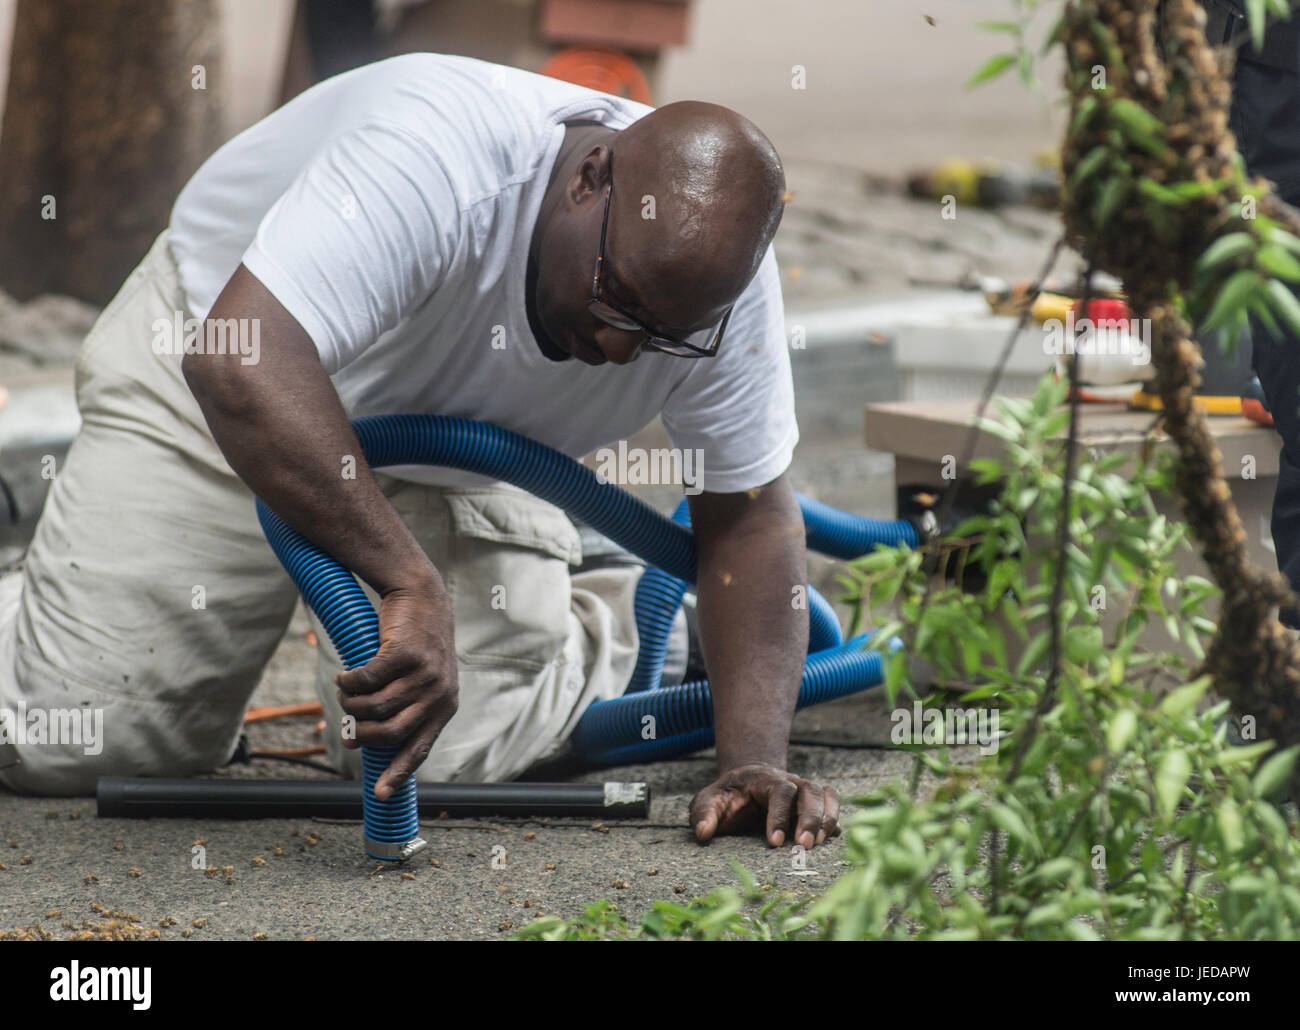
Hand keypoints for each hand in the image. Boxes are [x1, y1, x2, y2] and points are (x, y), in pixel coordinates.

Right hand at [335, 578, 458, 800]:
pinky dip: (349, 681)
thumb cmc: (416, 644)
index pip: (420, 748)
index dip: (398, 773)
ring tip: (345, 692)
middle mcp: (438, 694)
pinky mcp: (405, 653)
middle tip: (346, 728)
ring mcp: (424, 674)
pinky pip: (366, 679)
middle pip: (389, 732)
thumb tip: (361, 739)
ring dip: (351, 703)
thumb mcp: (422, 679)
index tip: (378, 794)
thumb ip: (406, 707)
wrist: (422, 597)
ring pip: (374, 706)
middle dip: (361, 734)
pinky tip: (345, 675)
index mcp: (444, 707)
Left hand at [690, 764, 839, 848]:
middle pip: (808, 791)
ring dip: (826, 818)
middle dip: (810, 818)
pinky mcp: (813, 803)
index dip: (780, 815)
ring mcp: (804, 790)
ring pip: (825, 794)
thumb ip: (704, 814)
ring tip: (819, 843)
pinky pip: (832, 804)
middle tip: (805, 846)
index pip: (779, 790)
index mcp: (764, 778)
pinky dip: (835, 818)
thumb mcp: (708, 801)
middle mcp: (789, 780)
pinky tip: (831, 839)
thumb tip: (703, 832)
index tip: (774, 842)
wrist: (744, 785)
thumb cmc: (727, 797)